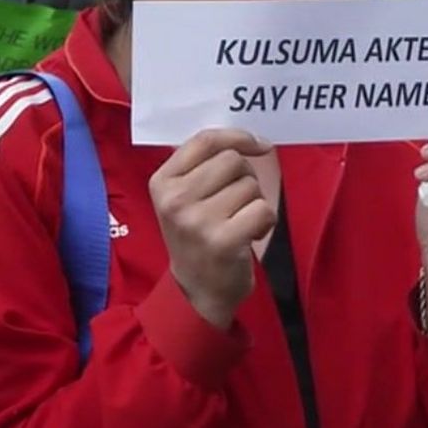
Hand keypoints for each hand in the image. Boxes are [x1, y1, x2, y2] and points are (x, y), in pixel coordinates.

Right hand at [148, 129, 277, 329]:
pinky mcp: (222, 241)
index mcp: (162, 182)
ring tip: (238, 222)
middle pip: (232, 161)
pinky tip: (250, 234)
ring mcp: (197, 221)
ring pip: (250, 185)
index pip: (205, 141)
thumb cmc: (196, 236)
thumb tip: (255, 141)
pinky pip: (263, 209)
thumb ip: (204, 165)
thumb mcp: (183, 197)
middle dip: (245, 177)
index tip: (258, 145)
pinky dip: (265, 221)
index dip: (237, 137)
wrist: (197, 290)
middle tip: (236, 202)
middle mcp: (175, 199)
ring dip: (254, 202)